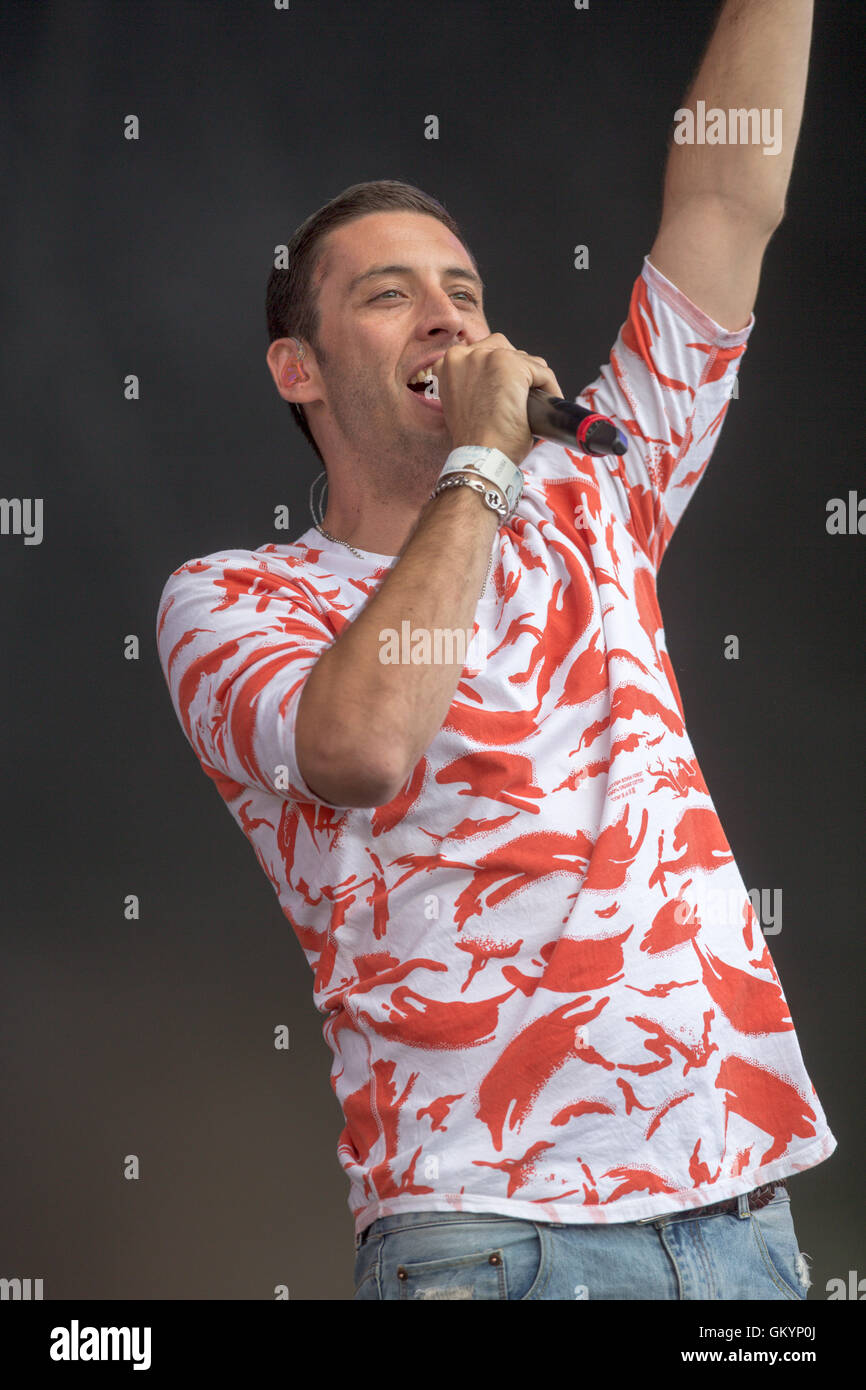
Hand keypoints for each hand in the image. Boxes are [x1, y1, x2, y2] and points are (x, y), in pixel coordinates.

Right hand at [430, 334, 564, 466]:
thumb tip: (498, 383)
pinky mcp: (511, 365)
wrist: (480, 457)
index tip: (509, 388)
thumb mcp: (463, 404)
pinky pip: (542, 372)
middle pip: (505, 350)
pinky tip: (547, 405)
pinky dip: (550, 388)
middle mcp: (464, 354)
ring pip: (525, 360)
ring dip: (534, 380)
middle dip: (518, 371)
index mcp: (449, 363)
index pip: (484, 354)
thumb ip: (473, 384)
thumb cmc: (473, 441)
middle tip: (524, 395)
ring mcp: (487, 357)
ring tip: (535, 403)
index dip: (499, 373)